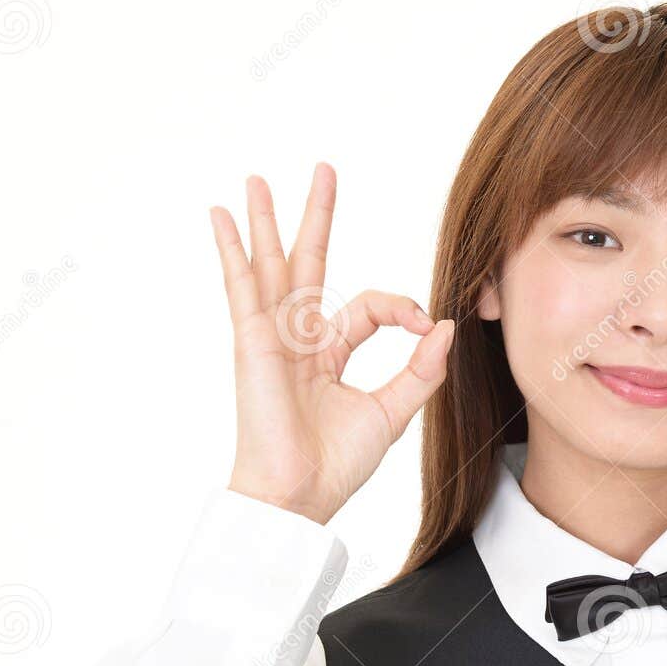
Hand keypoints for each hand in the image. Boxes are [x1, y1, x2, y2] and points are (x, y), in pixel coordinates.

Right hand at [210, 164, 455, 525]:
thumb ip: (421, 369)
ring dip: (265, 220)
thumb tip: (445, 323)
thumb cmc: (336, 464)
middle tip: (324, 170)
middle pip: (309, 264)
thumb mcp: (392, 411)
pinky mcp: (252, 342)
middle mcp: (297, 339)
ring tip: (258, 178)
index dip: (403, 309)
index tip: (427, 328)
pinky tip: (221, 215)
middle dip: (316, 217)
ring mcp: (272, 337)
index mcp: (329, 354)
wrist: (300, 495)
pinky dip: (232, 249)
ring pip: (272, 265)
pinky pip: (241, 286)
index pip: (369, 307)